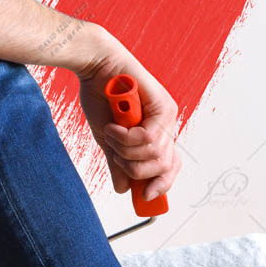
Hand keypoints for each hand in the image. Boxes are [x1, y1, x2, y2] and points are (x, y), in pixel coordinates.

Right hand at [76, 35, 181, 200]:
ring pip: (153, 154)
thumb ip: (118, 163)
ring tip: (111, 133)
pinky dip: (125, 137)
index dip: (161, 185)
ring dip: (125, 149)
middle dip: (132, 167)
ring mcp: (168, 115)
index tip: (146, 198)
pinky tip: (114, 126)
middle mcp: (167, 126)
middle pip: (161, 166)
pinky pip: (149, 138)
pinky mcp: (163, 105)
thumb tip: (124, 190)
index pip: (170, 168)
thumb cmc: (101, 99)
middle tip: (114, 152)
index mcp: (157, 136)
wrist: (95, 68)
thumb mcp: (108, 140)